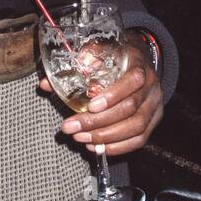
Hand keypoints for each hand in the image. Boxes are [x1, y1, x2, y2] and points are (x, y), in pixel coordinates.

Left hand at [41, 29, 162, 155]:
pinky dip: (118, 147)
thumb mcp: (100, 53)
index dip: (113, 96)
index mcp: (139, 65)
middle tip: (72, 128)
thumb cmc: (116, 58)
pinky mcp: (154, 121)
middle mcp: (152, 87)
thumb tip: (46, 84)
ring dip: (106, 137)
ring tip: (81, 139)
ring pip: (136, 128)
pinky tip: (98, 147)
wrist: (139, 60)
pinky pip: (140, 140)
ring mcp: (155, 106)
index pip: (133, 81)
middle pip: (130, 109)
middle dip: (99, 122)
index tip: (90, 105)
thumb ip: (75, 67)